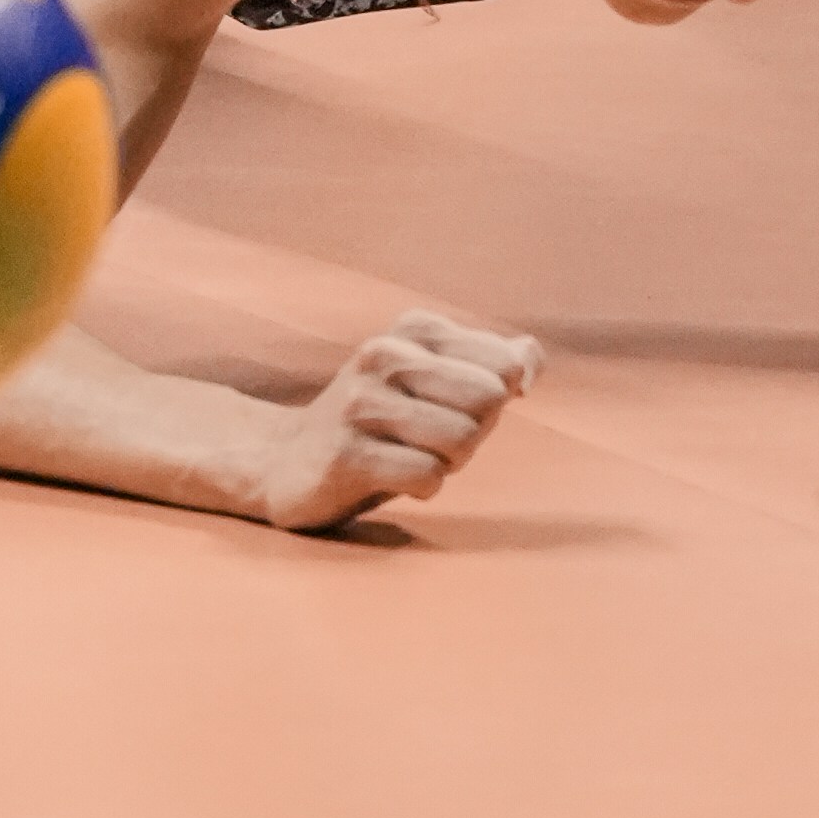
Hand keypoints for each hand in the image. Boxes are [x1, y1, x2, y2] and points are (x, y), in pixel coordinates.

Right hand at [258, 306, 538, 537]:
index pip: (505, 365)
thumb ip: (494, 361)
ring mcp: (360, 405)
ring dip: (447, 462)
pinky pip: (428, 477)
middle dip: (474, 432)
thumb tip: (530, 360)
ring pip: (462, 440)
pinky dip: (423, 488)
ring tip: (405, 454)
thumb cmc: (382, 422)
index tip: (450, 406)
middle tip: (429, 437)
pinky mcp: (345, 456)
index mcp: (412, 329)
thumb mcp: (436, 378)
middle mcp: (382, 356)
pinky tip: (389, 477)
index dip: (492, 400)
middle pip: (489, 400)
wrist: (287, 461)